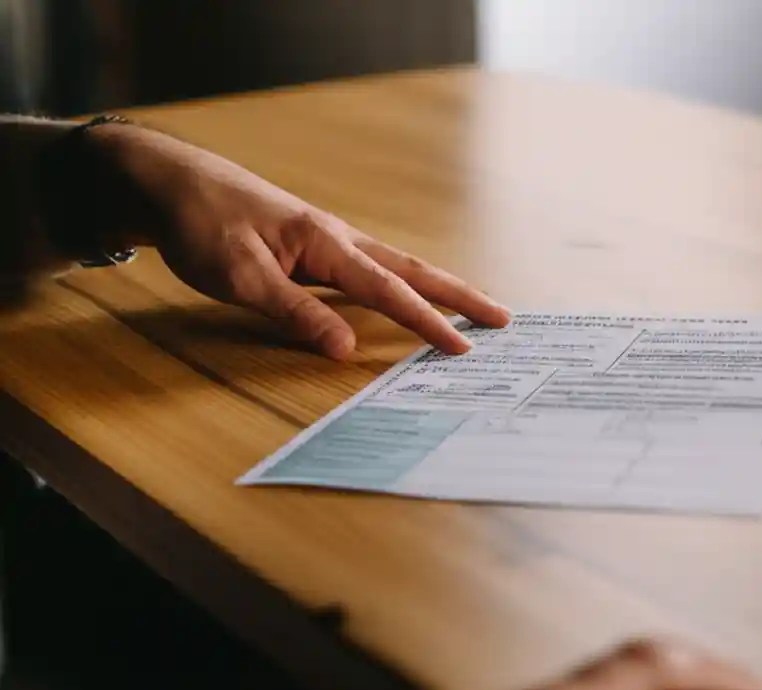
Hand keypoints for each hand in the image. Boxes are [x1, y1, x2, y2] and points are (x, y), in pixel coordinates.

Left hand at [90, 123, 508, 358]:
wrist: (175, 182)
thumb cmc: (203, 227)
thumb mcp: (238, 277)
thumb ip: (294, 313)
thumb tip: (344, 350)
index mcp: (326, 244)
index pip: (388, 291)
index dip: (427, 322)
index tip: (463, 349)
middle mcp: (339, 238)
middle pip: (413, 269)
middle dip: (459, 296)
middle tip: (503, 318)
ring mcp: (330, 239)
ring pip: (398, 265)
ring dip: (439, 287)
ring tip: (473, 308)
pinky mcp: (317, 245)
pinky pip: (375, 267)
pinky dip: (406, 282)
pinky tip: (409, 293)